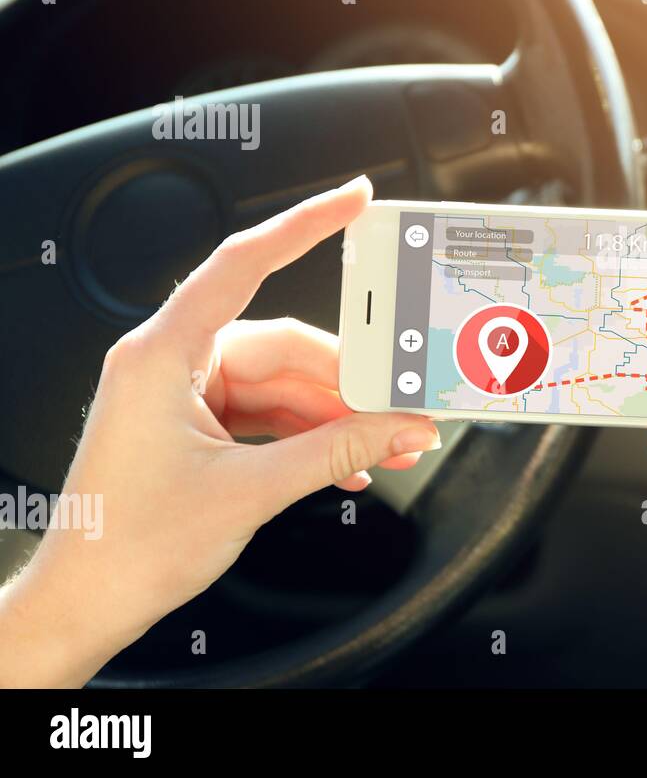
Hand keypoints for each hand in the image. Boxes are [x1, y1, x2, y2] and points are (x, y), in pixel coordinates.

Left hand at [0, 176, 437, 686]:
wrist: (85, 605)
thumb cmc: (128, 547)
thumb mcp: (251, 492)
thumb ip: (337, 451)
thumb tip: (402, 426)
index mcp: (163, 355)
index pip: (242, 265)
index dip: (304, 225)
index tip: (352, 200)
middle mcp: (172, 363)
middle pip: (284, 345)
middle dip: (350, 378)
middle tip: (403, 396)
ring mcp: (185, 396)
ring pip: (284, 384)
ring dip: (339, 416)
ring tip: (390, 442)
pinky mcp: (197, 427)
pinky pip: (270, 415)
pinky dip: (312, 436)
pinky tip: (352, 463)